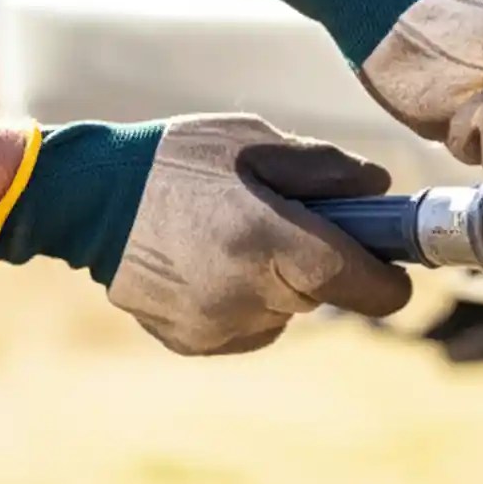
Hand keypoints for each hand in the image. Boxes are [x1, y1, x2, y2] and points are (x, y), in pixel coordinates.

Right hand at [0, 114, 409, 355]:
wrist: (87, 199)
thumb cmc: (177, 159)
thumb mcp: (253, 141)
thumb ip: (324, 167)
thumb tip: (381, 188)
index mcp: (269, 241)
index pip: (361, 285)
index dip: (387, 281)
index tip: (395, 270)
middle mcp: (248, 295)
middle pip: (323, 295)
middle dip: (322, 264)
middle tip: (291, 223)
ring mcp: (218, 326)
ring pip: (285, 312)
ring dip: (280, 283)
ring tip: (237, 237)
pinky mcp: (193, 342)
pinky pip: (248, 327)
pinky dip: (245, 302)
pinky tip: (211, 263)